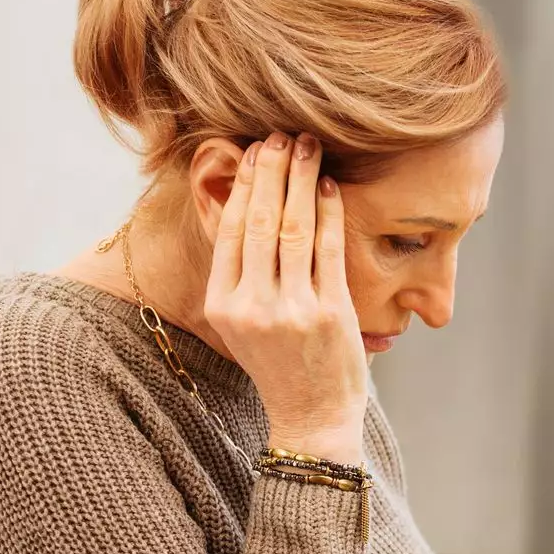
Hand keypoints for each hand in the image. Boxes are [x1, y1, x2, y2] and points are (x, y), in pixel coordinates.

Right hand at [202, 133, 368, 464]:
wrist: (312, 418)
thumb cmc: (280, 365)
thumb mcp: (242, 324)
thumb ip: (240, 276)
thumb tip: (242, 210)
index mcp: (223, 305)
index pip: (231, 230)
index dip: (243, 185)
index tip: (253, 152)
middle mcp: (252, 305)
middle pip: (260, 220)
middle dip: (272, 170)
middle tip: (281, 134)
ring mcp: (292, 309)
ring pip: (294, 227)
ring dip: (302, 180)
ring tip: (308, 147)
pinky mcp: (329, 313)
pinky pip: (327, 249)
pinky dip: (329, 213)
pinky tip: (330, 187)